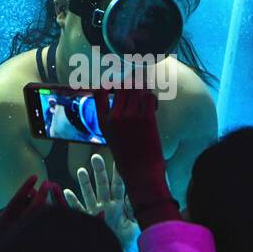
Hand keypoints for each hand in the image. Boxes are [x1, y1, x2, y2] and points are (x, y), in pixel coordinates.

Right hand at [64, 154, 138, 247]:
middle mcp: (106, 206)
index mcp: (119, 205)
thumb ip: (135, 209)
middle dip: (99, 171)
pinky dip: (72, 202)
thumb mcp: (137, 223)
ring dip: (85, 183)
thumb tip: (138, 194)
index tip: (118, 160)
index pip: (119, 185)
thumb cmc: (130, 240)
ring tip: (81, 170)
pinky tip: (67, 191)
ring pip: (89, 194)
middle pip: (103, 185)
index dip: (118, 173)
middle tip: (95, 157)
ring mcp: (96, 213)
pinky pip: (79, 211)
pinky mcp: (88, 222)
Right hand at [93, 88, 173, 226]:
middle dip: (130, 80)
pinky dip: (152, 95)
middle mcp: (115, 116)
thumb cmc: (128, 158)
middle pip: (121, 86)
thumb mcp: (112, 137)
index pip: (99, 91)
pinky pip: (149, 97)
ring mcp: (131, 117)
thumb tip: (122, 101)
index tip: (115, 78)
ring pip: (136, 88)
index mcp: (103, 121)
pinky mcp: (147, 119)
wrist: (141, 174)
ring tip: (145, 87)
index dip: (108, 82)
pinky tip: (153, 100)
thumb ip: (114, 119)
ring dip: (142, 85)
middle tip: (137, 77)